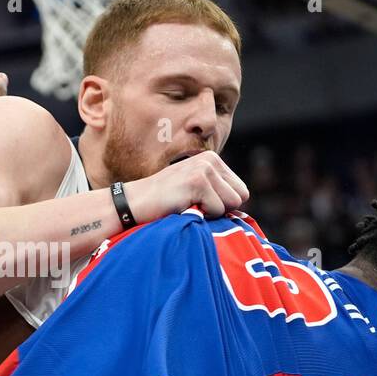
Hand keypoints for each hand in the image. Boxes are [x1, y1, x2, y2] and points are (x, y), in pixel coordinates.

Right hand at [126, 153, 249, 223]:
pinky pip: (217, 210)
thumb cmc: (164, 203)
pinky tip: (181, 207)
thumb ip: (217, 191)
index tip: (200, 204)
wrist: (132, 204)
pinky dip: (201, 215)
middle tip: (193, 205)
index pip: (241, 192)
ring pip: (230, 204)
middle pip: (240, 197)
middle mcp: (210, 160)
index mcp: (212, 160)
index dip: (224, 205)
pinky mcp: (197, 181)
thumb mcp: (194, 190)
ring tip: (187, 205)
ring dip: (210, 213)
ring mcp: (204, 169)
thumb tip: (244, 202)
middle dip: (220, 209)